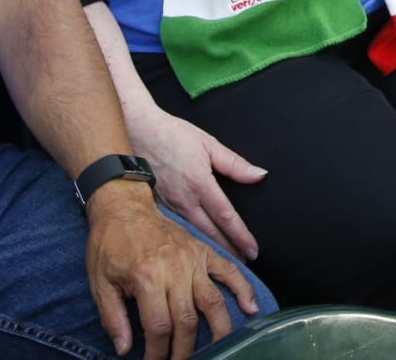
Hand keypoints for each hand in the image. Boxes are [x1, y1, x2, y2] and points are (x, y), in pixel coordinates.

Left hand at [85, 182, 259, 358]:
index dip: (157, 351)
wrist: (123, 206)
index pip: (159, 326)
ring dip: (218, 331)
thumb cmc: (109, 244)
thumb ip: (113, 318)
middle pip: (188, 320)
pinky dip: (242, 289)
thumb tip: (124, 349)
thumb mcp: (100, 282)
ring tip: (219, 350)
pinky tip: (250, 309)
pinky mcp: (203, 251)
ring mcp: (194, 260)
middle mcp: (175, 269)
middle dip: (185, 349)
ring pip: (213, 301)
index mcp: (147, 277)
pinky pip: (229, 271)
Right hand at [125, 109, 266, 260]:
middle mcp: (184, 199)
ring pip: (193, 235)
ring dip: (210, 251)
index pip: (226, 217)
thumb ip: (235, 163)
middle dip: (228, 251)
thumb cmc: (171, 134)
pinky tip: (196, 252)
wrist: (136, 130)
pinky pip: (178, 229)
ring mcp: (169, 205)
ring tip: (225, 263)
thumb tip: (259, 175)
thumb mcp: (208, 144)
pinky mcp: (159, 206)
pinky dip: (191, 242)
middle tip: (244, 265)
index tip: (253, 251)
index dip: (241, 236)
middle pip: (210, 233)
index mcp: (200, 183)